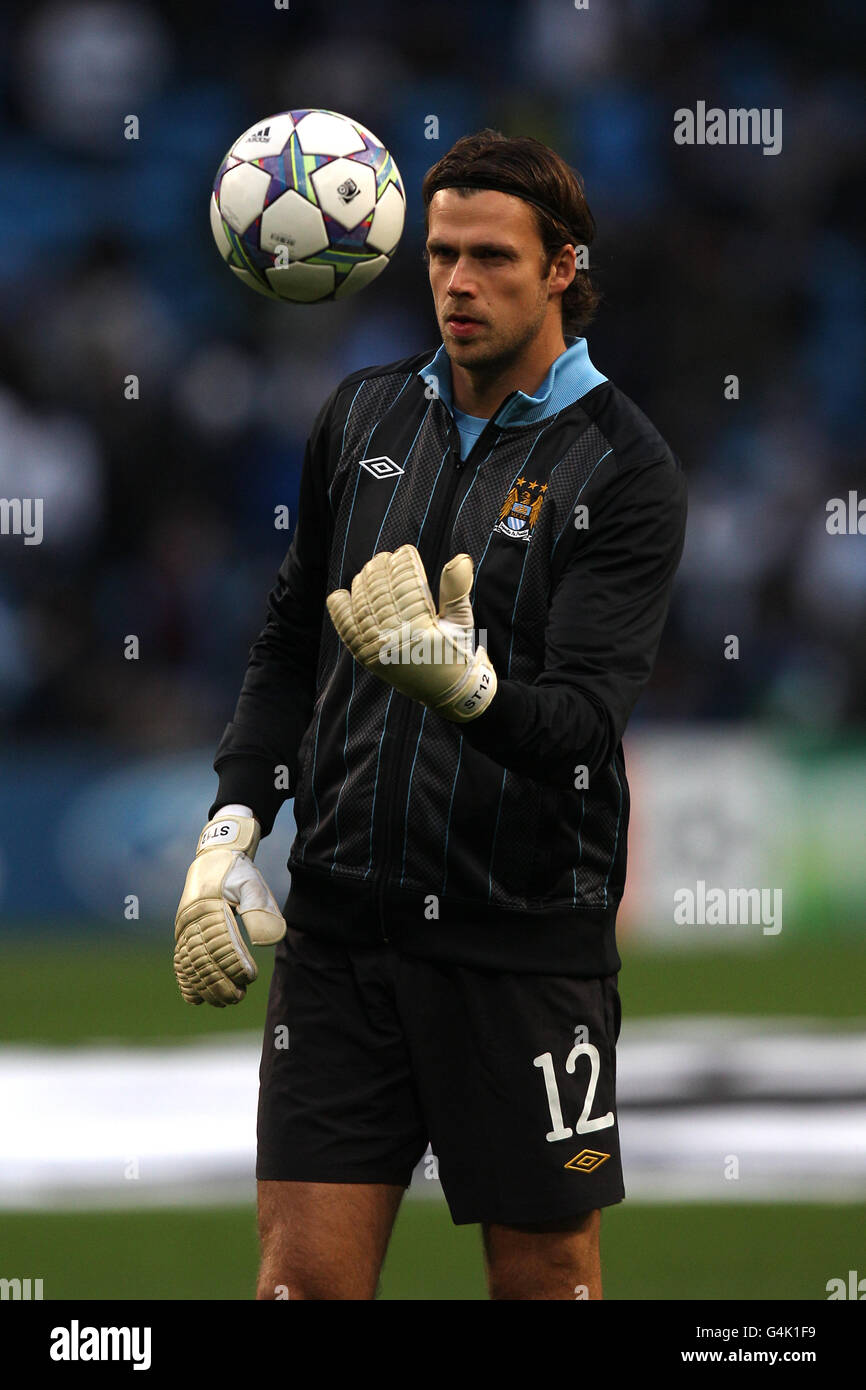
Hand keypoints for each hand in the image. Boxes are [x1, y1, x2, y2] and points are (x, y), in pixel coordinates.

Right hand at [173, 806, 285, 1006]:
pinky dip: (186, 980)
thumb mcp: (252, 884)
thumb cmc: (237, 872)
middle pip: (202, 959)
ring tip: (225, 1002)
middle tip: (239, 996)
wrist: (214, 857)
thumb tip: (268, 943)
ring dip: (205, 987)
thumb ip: (258, 910)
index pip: (221, 944)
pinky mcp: (182, 933)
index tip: (250, 976)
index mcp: (209, 906)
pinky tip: (196, 999)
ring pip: (190, 964)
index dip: (234, 963)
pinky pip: (180, 960)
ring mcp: (184, 927)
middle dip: (220, 983)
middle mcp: (192, 919)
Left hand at [326, 543, 496, 721]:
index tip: (405, 551)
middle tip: (384, 557)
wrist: (448, 692)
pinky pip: (347, 630)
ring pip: (363, 605)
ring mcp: (378, 649)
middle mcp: (396, 638)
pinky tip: (341, 594)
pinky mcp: (367, 658)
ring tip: (369, 570)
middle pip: (381, 591)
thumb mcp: (462, 620)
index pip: (406, 584)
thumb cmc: (458, 652)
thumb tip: (460, 557)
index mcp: (422, 627)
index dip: (403, 563)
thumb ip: (456, 590)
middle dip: (381, 569)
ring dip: (363, 583)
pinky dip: (340, 610)